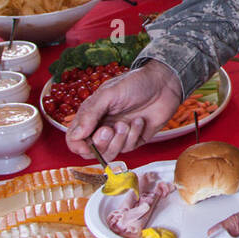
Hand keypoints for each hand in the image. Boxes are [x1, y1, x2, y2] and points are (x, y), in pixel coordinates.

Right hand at [66, 60, 182, 159]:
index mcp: (91, 115)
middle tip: (109, 129)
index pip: (75, 139)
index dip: (78, 145)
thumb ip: (90, 115)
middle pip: (92, 151)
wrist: (163, 84)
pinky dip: (134, 135)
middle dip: (100, 143)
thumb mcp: (108, 95)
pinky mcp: (135, 139)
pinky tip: (140, 121)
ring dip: (118, 141)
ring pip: (110, 153)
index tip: (87, 144)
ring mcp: (119, 135)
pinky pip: (129, 148)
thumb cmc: (134, 84)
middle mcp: (102, 127)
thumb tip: (75, 135)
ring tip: (126, 123)